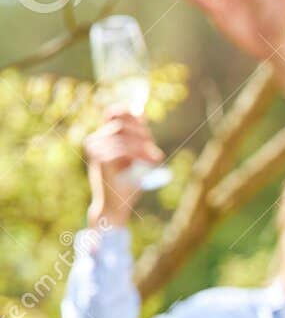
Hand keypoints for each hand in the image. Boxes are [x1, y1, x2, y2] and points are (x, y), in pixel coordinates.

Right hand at [84, 109, 162, 226]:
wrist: (115, 206)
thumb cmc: (127, 182)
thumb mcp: (136, 156)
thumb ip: (137, 137)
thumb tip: (141, 114)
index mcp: (102, 138)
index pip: (112, 114)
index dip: (128, 111)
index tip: (142, 114)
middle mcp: (95, 141)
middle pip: (122, 124)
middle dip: (143, 134)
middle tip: (154, 150)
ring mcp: (95, 149)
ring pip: (124, 136)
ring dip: (144, 146)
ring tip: (155, 159)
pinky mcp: (99, 158)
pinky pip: (123, 148)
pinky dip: (139, 153)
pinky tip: (149, 161)